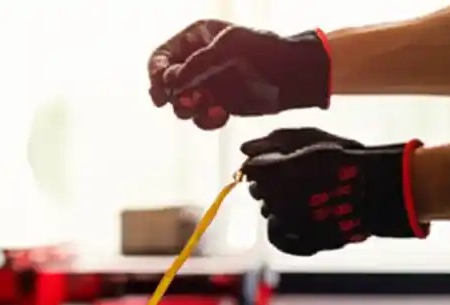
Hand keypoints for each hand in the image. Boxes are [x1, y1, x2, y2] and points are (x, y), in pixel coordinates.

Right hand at [148, 21, 331, 129]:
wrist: (294, 75)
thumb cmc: (267, 52)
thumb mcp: (229, 49)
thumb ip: (196, 64)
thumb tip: (173, 81)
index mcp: (196, 39)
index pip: (161, 57)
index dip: (155, 74)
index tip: (161, 91)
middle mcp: (196, 62)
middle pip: (165, 84)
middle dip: (175, 96)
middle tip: (191, 101)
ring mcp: (206, 84)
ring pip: (180, 104)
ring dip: (191, 109)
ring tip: (211, 105)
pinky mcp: (217, 103)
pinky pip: (199, 118)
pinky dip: (207, 120)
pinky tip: (223, 114)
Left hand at [240, 128, 428, 255]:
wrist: (374, 189)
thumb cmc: (343, 158)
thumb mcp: (308, 139)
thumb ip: (272, 142)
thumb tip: (244, 150)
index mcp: (271, 172)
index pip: (252, 168)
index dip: (265, 162)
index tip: (280, 160)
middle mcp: (272, 198)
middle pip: (259, 190)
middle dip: (272, 182)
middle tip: (300, 176)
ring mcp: (284, 222)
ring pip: (269, 210)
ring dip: (280, 203)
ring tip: (309, 194)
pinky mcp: (296, 240)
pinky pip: (277, 235)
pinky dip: (282, 227)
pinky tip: (297, 216)